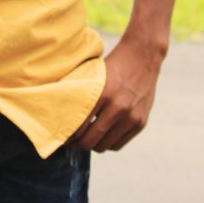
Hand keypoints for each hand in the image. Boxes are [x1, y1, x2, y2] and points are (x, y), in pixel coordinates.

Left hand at [67, 35, 164, 152]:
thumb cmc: (113, 64)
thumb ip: (82, 95)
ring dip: (92, 145)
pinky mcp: (140, 123)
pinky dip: (107, 143)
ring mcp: (131, 117)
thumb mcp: (94, 75)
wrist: (143, 56)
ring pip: (104, 145)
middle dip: (77, 144)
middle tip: (70, 141)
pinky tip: (101, 136)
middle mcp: (118, 107)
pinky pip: (118, 144)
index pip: (79, 125)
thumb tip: (62, 114)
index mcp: (103, 93)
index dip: (67, 135)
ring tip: (84, 139)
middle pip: (91, 140)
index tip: (60, 136)